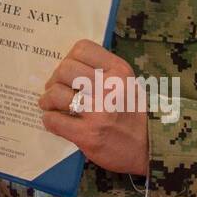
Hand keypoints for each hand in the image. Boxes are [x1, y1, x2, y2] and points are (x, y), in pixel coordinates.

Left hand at [38, 39, 148, 175]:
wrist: (149, 148)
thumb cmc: (133, 114)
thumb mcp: (127, 83)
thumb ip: (102, 71)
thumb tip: (65, 67)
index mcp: (119, 71)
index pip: (82, 48)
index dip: (69, 59)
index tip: (68, 72)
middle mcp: (109, 87)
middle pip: (64, 69)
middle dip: (54, 80)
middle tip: (55, 90)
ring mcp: (98, 111)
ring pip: (56, 92)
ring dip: (47, 100)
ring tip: (50, 105)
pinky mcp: (88, 134)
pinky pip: (54, 120)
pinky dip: (49, 120)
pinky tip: (54, 121)